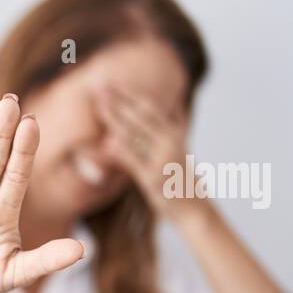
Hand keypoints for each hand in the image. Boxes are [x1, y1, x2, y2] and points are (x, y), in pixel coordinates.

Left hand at [96, 84, 194, 218]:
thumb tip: (176, 103)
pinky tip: (107, 140)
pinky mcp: (153, 178)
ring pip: (135, 134)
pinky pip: (134, 160)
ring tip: (98, 104)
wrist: (194, 209)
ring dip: (115, 118)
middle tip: (99, 86)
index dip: (130, 94)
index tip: (113, 83)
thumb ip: (177, 126)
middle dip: (118, 100)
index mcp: (174, 134)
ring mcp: (162, 159)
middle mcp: (170, 143)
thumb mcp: (182, 148)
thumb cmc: (183, 178)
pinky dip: (121, 149)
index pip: (149, 108)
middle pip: (140, 116)